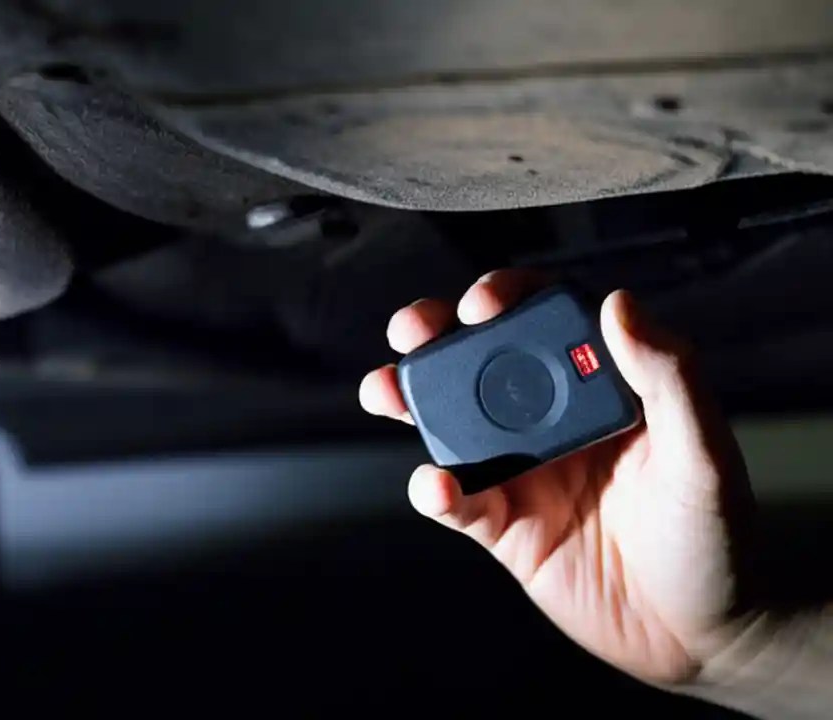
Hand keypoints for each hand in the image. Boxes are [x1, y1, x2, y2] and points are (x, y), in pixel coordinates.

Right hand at [359, 270, 761, 685]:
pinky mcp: (500, 526)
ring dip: (408, 399)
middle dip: (433, 334)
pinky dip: (433, 490)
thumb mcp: (702, 453)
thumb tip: (619, 303)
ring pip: (447, 422)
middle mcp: (549, 422)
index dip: (505, 297)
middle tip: (412, 330)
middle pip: (476, 360)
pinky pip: (453, 500)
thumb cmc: (714, 538)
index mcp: (597, 388)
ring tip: (386, 391)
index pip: (540, 320)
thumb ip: (669, 377)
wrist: (696, 635)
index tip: (484, 302)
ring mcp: (518, 472)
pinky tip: (437, 486)